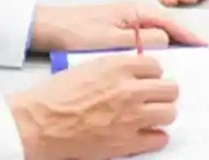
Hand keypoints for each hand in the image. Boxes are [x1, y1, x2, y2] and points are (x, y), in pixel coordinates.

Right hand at [9, 55, 177, 159]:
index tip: (147, 80)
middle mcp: (130, 89)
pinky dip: (155, 137)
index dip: (152, 74)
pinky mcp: (127, 142)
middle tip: (154, 97)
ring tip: (151, 116)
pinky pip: (159, 139)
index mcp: (119, 67)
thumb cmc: (55, 96)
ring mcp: (132, 117)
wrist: (38, 124)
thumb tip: (134, 73)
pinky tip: (145, 134)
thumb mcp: (88, 68)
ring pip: (170, 113)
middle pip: (170, 88)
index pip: (156, 65)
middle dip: (163, 92)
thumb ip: (115, 68)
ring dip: (162, 113)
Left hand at [31, 2, 206, 51]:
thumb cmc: (79, 32)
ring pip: (152, 35)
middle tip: (198, 55)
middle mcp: (131, 14)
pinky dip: (151, 50)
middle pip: (163, 27)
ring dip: (166, 47)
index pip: (169, 23)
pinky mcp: (113, 32)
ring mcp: (122, 22)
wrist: (48, 28)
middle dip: (181, 40)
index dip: (187, 35)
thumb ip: (142, 40)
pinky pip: (140, 41)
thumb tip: (166, 40)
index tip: (204, 45)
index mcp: (134, 11)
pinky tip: (153, 62)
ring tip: (181, 60)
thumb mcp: (113, 40)